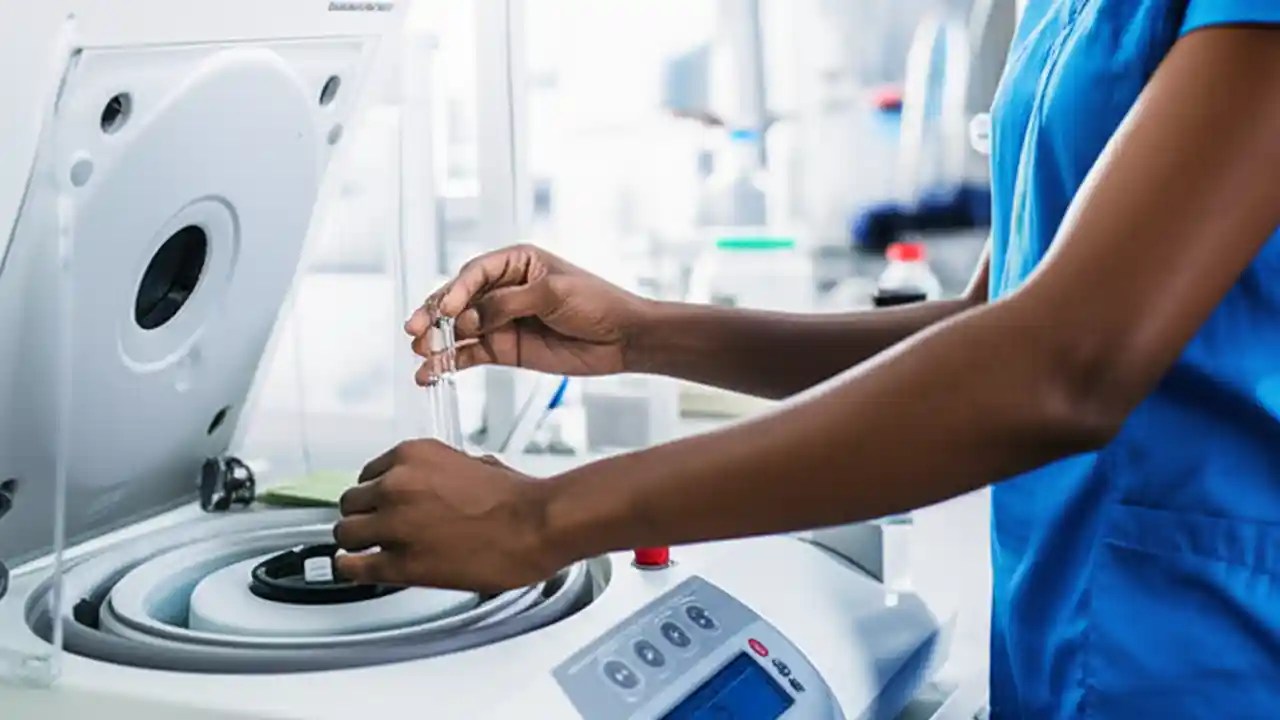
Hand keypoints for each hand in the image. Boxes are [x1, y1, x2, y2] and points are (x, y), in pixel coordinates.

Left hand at [332, 440, 560, 592]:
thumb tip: (440, 484)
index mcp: (412, 455)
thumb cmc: (517, 497)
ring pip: (346, 533)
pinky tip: (354, 568)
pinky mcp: (400, 562)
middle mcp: (396, 484)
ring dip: (357, 542)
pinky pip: (354, 566)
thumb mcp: (474, 462)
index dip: (376, 494)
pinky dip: (351, 568)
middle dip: (365, 516)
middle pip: (353, 502)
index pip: (369, 474)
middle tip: (376, 528)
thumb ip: (443, 471)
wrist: (536, 525)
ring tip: (366, 551)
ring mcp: (394, 524)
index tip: (381, 505)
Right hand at [405, 244, 652, 384]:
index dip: (456, 292)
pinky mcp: (504, 349)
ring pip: (459, 330)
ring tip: (420, 354)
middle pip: (458, 301)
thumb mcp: (552, 294)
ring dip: (437, 342)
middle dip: (435, 317)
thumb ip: (508, 304)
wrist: (622, 338)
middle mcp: (502, 289)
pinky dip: (450, 364)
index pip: (474, 273)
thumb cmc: (595, 303)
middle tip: (415, 332)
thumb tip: (468, 319)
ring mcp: (501, 321)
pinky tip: (430, 374)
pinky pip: (470, 356)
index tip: (445, 311)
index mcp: (515, 263)